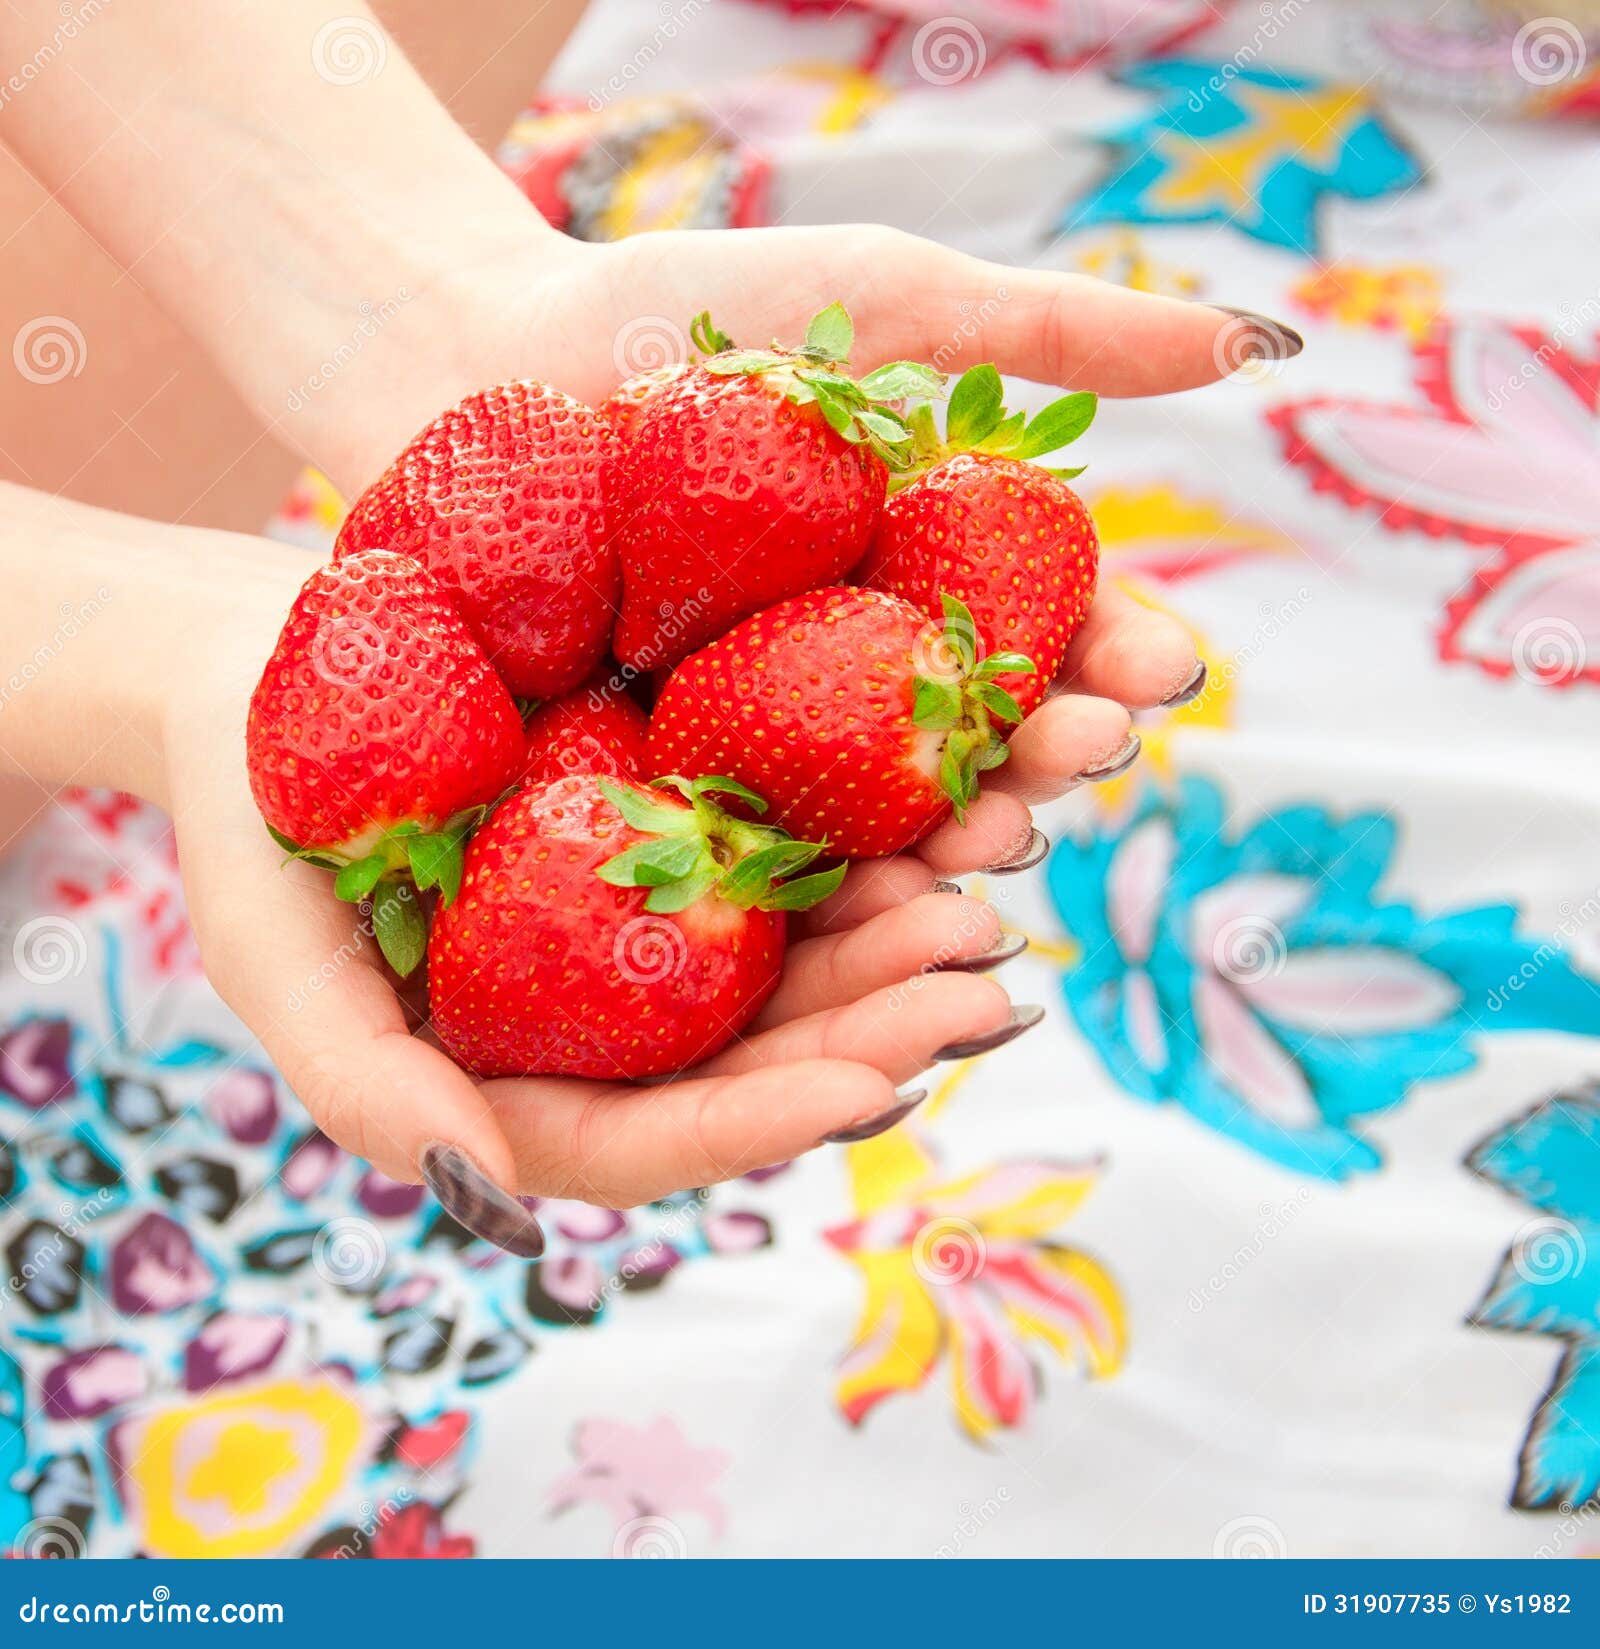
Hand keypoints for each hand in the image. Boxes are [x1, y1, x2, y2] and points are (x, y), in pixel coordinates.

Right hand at [164, 536, 1038, 1252]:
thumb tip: (491, 1199)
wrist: (264, 663)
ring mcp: (645, 913)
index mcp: (520, 1072)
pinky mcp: (675, 813)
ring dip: (895, 937)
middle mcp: (603, 1008)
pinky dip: (864, 827)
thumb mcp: (275, 959)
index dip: (759, 1121)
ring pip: (791, 951)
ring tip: (985, 906)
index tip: (872, 1091)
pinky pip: (781, 833)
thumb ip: (368, 1086)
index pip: (651, 1132)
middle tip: (982, 994)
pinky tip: (943, 802)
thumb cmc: (253, 822)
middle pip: (752, 1050)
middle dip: (872, 1031)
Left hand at [429, 227, 1248, 894]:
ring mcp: (768, 742)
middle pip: (975, 740)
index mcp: (932, 581)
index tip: (1159, 668)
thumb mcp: (883, 304)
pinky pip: (745, 847)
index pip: (1049, 636)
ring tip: (992, 842)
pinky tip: (851, 900)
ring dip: (945, 839)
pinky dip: (803, 878)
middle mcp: (864, 676)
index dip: (1110, 657)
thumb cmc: (685, 317)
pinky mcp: (668, 788)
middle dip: (1041, 759)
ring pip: (876, 815)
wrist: (477, 362)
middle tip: (1081, 758)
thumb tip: (1261, 343)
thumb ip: (1055, 335)